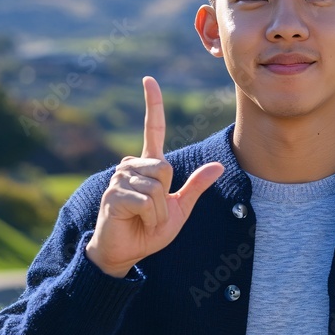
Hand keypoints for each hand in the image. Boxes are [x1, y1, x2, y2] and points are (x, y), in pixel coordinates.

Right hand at [85, 76, 223, 277]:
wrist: (125, 253)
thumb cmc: (149, 230)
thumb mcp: (180, 209)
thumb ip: (196, 186)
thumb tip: (220, 166)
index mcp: (148, 166)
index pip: (152, 128)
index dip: (152, 104)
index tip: (149, 80)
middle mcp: (131, 166)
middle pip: (166, 168)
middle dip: (167, 197)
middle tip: (153, 214)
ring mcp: (120, 179)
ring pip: (158, 185)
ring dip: (158, 210)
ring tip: (143, 219)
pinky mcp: (114, 194)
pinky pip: (147, 201)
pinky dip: (150, 217)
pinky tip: (136, 222)